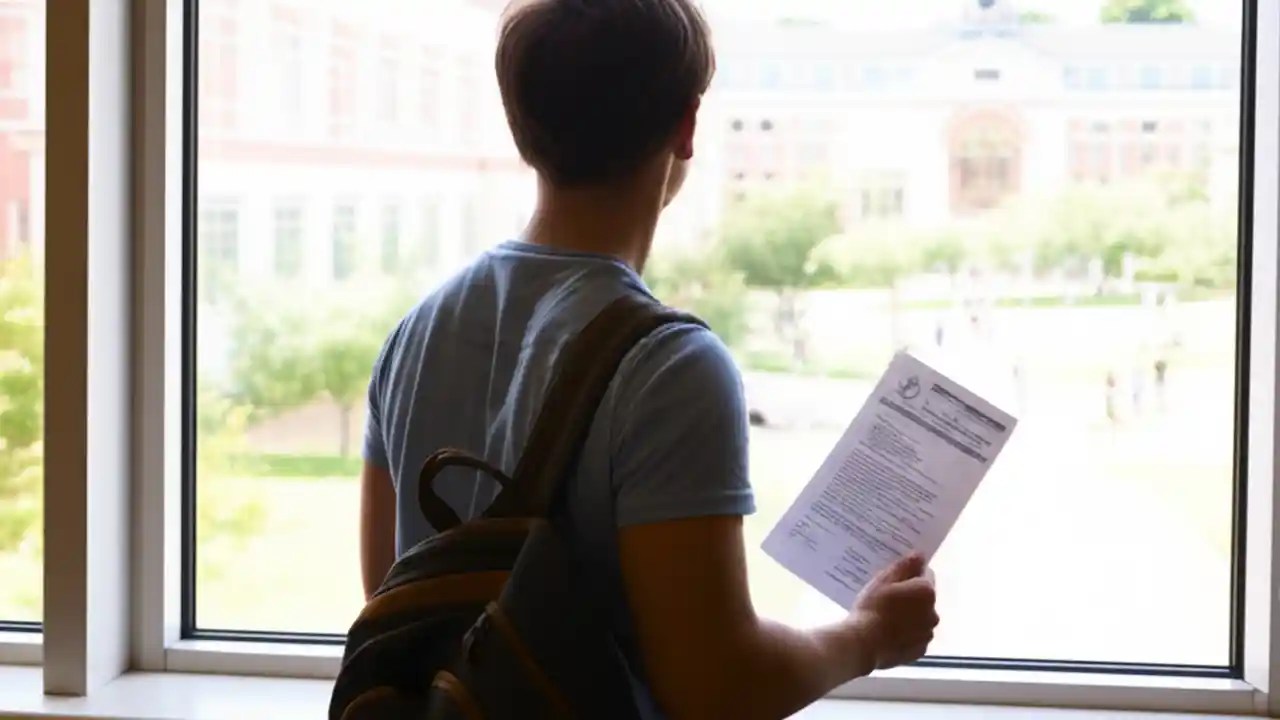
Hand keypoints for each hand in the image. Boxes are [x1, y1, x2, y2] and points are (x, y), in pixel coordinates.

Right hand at [847, 554, 938, 672]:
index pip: (926, 575)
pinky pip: (915, 636)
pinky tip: (889, 633)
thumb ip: (905, 566)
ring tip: (886, 618)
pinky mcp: (920, 650)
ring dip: (909, 616)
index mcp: (926, 591)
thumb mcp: (883, 580)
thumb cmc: (872, 607)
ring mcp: (927, 634)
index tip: (894, 579)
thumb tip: (920, 555)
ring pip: (920, 618)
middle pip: (924, 598)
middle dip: (911, 596)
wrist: (862, 644)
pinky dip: (906, 634)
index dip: (910, 575)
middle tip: (887, 599)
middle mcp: (934, 612)